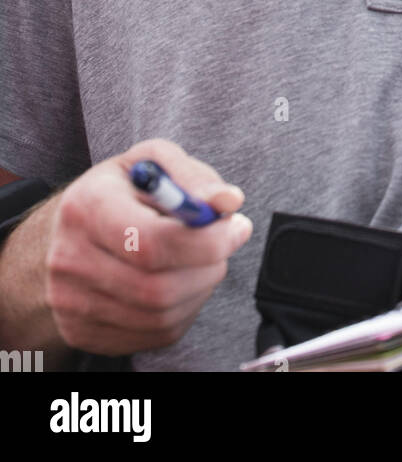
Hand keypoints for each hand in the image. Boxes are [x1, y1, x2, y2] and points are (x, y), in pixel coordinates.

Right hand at [38, 137, 252, 355]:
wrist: (73, 228)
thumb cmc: (124, 189)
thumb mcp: (155, 161)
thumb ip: (193, 176)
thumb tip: (228, 202)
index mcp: (86, 206)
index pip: (149, 242)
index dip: (205, 242)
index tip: (237, 228)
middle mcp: (70, 259)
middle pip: (157, 288)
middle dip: (208, 266)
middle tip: (224, 242)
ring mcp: (71, 304)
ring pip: (162, 316)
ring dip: (200, 287)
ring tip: (200, 258)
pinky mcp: (83, 333)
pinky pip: (155, 335)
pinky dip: (184, 309)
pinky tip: (180, 280)